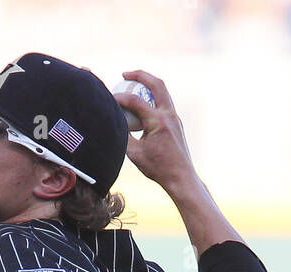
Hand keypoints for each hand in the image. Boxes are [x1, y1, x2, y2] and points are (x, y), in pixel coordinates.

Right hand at [113, 69, 199, 195]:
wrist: (180, 177)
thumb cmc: (158, 168)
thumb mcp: (134, 154)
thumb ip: (123, 136)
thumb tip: (113, 123)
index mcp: (158, 121)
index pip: (135, 101)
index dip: (120, 97)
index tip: (109, 97)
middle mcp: (169, 115)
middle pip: (156, 84)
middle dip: (140, 75)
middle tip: (125, 75)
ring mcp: (174, 117)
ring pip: (162, 90)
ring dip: (148, 83)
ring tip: (134, 84)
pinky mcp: (176, 122)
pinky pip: (164, 102)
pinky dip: (153, 96)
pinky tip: (143, 102)